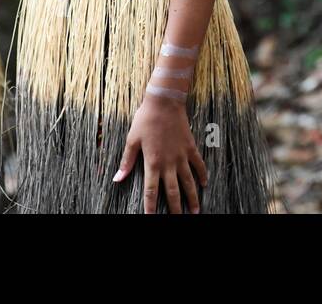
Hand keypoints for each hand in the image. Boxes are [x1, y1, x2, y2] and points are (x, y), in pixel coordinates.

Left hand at [113, 93, 207, 213]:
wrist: (164, 102)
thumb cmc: (145, 119)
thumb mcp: (132, 140)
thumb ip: (127, 162)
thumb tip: (117, 179)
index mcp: (152, 162)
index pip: (151, 191)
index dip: (151, 207)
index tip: (152, 218)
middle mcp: (169, 163)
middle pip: (173, 191)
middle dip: (175, 208)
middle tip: (179, 220)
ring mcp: (181, 155)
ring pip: (188, 182)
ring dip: (192, 198)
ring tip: (195, 211)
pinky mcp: (190, 147)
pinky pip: (198, 164)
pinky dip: (202, 174)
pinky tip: (205, 184)